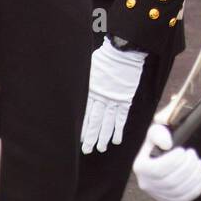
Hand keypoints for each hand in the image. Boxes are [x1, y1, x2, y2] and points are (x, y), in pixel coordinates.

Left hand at [81, 37, 146, 153]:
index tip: (79, 139)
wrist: (124, 51)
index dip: (82, 128)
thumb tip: (74, 91)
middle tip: (88, 150)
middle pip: (95, 122)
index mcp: (91, 91)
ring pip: (108, 123)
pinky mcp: (126, 99)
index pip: (85, 115)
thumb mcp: (88, 69)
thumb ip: (83, 83)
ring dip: (104, 137)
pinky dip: (119, 129)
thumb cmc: (105, 57)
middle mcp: (102, 98)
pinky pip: (121, 117)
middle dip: (91, 137)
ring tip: (101, 148)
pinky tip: (116, 140)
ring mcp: (115, 99)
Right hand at [133, 124, 200, 200]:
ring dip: (194, 177)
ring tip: (200, 164)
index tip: (183, 150)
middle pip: (170, 182)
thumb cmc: (160, 140)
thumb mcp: (156, 131)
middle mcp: (146, 183)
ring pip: (178, 192)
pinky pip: (184, 199)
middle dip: (187, 167)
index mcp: (141, 167)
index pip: (157, 170)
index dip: (173, 161)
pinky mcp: (169, 200)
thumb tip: (167, 144)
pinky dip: (196, 190)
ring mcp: (157, 194)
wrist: (162, 152)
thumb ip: (159, 133)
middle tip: (194, 155)